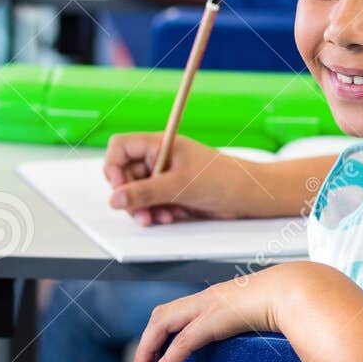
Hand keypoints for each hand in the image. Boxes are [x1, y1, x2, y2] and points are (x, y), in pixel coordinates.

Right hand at [103, 133, 264, 225]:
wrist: (248, 196)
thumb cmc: (221, 179)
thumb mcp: (179, 186)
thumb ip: (144, 193)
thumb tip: (115, 199)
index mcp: (159, 144)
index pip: (120, 147)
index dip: (114, 167)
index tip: (120, 188)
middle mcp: (158, 158)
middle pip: (125, 175)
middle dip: (130, 196)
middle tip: (141, 213)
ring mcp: (165, 176)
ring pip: (137, 193)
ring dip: (144, 208)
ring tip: (159, 218)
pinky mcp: (172, 193)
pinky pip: (151, 204)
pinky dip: (156, 213)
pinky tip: (170, 216)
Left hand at [130, 265, 306, 361]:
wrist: (295, 290)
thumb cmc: (288, 300)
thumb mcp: (266, 312)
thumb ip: (258, 323)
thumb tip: (267, 339)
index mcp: (216, 297)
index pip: (177, 310)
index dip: (161, 331)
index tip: (155, 354)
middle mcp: (206, 299)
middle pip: (161, 315)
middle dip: (147, 341)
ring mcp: (208, 307)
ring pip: (162, 325)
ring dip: (147, 350)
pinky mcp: (213, 320)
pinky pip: (181, 343)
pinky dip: (166, 360)